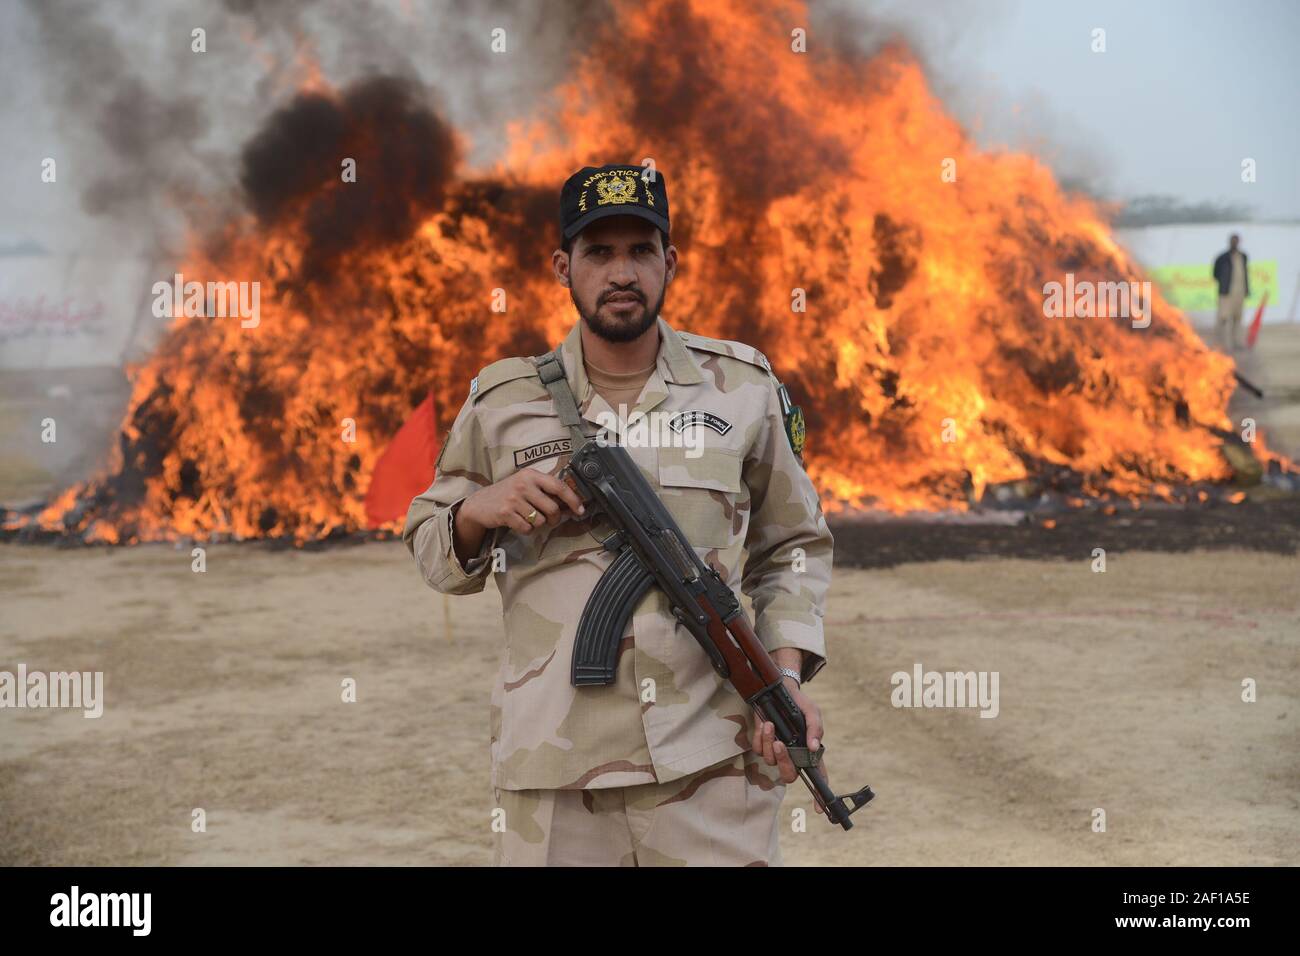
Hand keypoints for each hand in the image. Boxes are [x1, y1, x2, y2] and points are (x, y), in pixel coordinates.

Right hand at [462, 468, 586, 535]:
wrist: (479, 504)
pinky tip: (518, 522)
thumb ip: (545, 491)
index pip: (559, 486)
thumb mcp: (526, 485)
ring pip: (540, 521)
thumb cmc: (508, 494)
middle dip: (554, 518)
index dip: (573, 499)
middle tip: (550, 519)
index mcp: (531, 475)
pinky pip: (527, 528)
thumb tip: (571, 504)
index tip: (581, 510)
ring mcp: (513, 498)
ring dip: (537, 524)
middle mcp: (523, 484)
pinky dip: (526, 529)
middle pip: (552, 508)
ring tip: (527, 517)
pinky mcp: (506, 513)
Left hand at [749, 678, 828, 813]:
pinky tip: (764, 724)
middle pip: (789, 775)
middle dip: (784, 762)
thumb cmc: (799, 703)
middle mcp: (793, 755)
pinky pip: (757, 749)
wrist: (779, 689)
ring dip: (769, 742)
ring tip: (771, 724)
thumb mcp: (812, 711)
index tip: (818, 808)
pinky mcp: (762, 742)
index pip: (817, 776)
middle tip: (781, 743)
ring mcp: (776, 750)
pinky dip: (760, 737)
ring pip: (771, 760)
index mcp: (809, 751)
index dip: (818, 794)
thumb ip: (816, 728)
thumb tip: (815, 748)